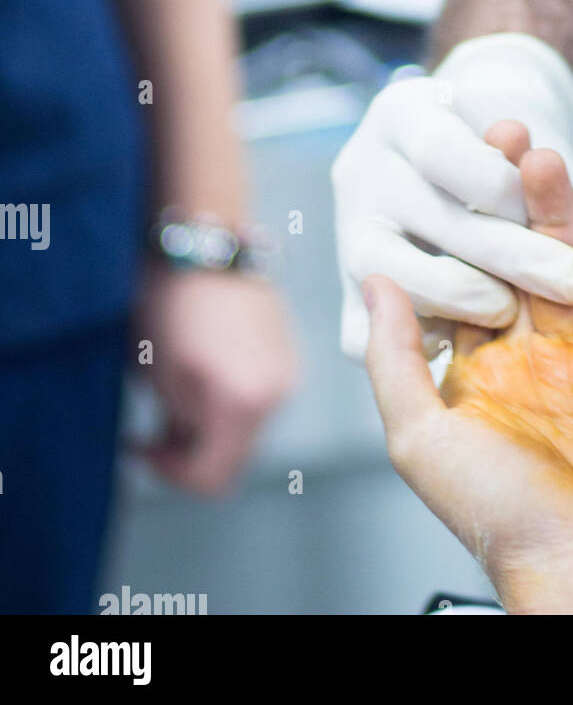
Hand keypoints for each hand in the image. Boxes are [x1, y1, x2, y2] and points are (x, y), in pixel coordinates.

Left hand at [133, 260, 297, 494]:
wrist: (206, 240)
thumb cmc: (173, 299)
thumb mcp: (159, 376)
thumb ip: (177, 426)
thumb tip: (180, 444)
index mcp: (247, 402)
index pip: (212, 476)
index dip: (169, 472)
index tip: (140, 445)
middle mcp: (280, 391)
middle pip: (235, 454)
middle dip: (191, 447)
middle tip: (153, 423)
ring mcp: (288, 368)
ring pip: (247, 425)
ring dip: (211, 421)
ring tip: (174, 388)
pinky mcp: (286, 349)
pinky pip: (258, 394)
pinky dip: (230, 395)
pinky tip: (201, 366)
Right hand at [333, 33, 572, 361]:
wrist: (474, 166)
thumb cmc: (509, 150)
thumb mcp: (526, 133)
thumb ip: (536, 166)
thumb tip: (543, 172)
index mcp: (403, 115)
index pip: (445, 155)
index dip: (506, 190)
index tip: (565, 217)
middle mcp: (362, 171)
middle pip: (436, 221)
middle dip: (518, 258)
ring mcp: (347, 234)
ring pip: (399, 280)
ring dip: (470, 301)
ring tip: (514, 307)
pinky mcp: (348, 295)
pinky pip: (368, 336)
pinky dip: (422, 341)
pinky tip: (469, 336)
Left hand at [363, 130, 572, 614]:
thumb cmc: (501, 519)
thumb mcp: (424, 441)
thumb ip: (397, 360)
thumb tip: (374, 277)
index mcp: (486, 366)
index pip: (473, 271)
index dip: (470, 214)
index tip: (469, 154)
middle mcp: (538, 354)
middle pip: (528, 257)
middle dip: (523, 197)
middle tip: (519, 133)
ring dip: (571, 215)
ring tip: (557, 163)